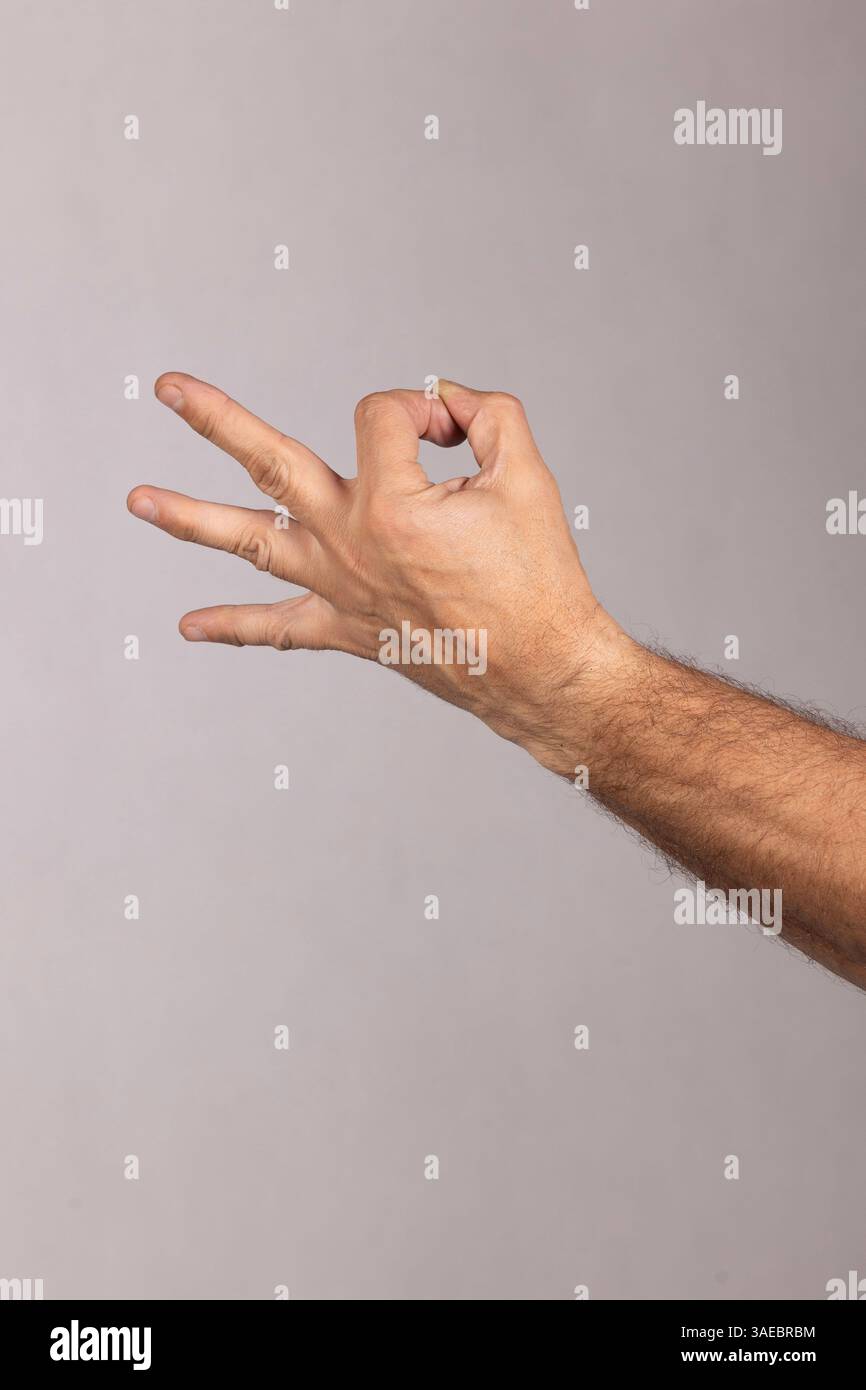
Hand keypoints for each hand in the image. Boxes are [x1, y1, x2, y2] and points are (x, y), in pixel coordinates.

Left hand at [128, 374, 625, 765]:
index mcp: (392, 504)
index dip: (424, 410)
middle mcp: (348, 544)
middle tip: (167, 388)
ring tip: (137, 501)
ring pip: (252, 544)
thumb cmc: (540, 579)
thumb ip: (487, 413)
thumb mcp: (528, 475)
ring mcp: (338, 590)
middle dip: (216, 419)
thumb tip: (445, 402)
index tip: (457, 434)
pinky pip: (278, 629)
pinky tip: (191, 627)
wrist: (542, 671)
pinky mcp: (345, 630)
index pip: (384, 417)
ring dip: (190, 521)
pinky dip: (234, 626)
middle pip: (270, 463)